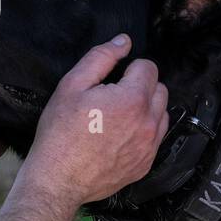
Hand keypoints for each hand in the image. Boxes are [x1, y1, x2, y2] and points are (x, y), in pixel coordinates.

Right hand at [15, 35, 169, 214]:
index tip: (111, 80)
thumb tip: (124, 41)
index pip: (148, 67)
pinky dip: (143, 132)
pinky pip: (155, 138)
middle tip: (113, 97)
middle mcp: (149, 123)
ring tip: (117, 116)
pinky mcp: (145, 164)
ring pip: (161, 114)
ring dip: (145, 108)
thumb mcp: (72, 85)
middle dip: (141, 86)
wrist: (59, 179)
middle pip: (160, 89)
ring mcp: (150, 146)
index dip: (128, 68)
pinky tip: (118, 136)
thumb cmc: (60, 132)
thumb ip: (101, 57)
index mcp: (133, 99)